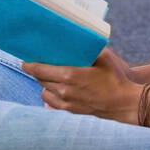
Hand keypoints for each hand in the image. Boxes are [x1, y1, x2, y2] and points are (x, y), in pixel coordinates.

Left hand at [22, 47, 139, 123]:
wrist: (124, 102)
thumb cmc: (115, 78)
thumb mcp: (104, 57)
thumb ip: (88, 48)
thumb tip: (78, 38)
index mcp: (70, 75)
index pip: (39, 69)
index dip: (29, 64)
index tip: (26, 60)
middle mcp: (64, 90)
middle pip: (40, 79)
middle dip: (37, 71)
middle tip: (38, 63)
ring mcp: (66, 103)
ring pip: (44, 91)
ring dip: (44, 83)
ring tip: (50, 76)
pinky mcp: (70, 111)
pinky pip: (51, 103)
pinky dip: (50, 94)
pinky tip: (56, 88)